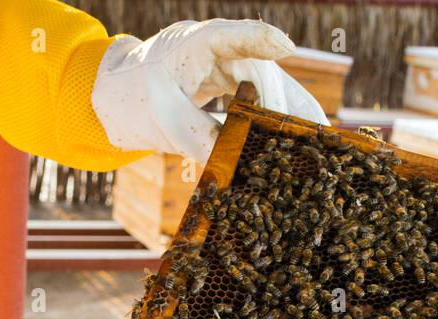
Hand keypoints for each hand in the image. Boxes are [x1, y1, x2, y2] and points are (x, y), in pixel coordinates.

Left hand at [92, 19, 328, 163]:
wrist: (121, 96)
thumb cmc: (138, 103)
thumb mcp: (168, 125)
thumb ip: (202, 140)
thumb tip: (235, 163)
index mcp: (190, 46)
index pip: (228, 36)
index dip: (258, 39)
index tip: (284, 47)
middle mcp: (213, 47)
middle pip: (256, 66)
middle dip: (280, 99)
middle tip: (305, 129)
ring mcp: (225, 59)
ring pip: (263, 78)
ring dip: (286, 105)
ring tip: (316, 131)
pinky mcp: (231, 76)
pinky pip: (259, 90)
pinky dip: (275, 111)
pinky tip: (297, 131)